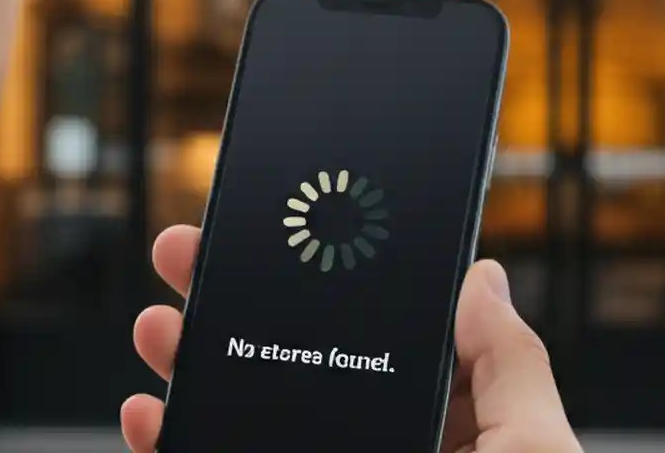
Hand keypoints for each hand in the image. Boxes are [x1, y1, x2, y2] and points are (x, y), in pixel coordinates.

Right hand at [120, 225, 581, 452]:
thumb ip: (512, 369)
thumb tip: (482, 276)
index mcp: (457, 433)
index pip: (388, 339)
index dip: (338, 284)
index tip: (288, 234)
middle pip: (308, 368)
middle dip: (247, 311)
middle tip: (191, 256)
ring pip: (257, 422)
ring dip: (200, 372)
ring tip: (161, 328)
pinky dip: (182, 449)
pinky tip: (152, 420)